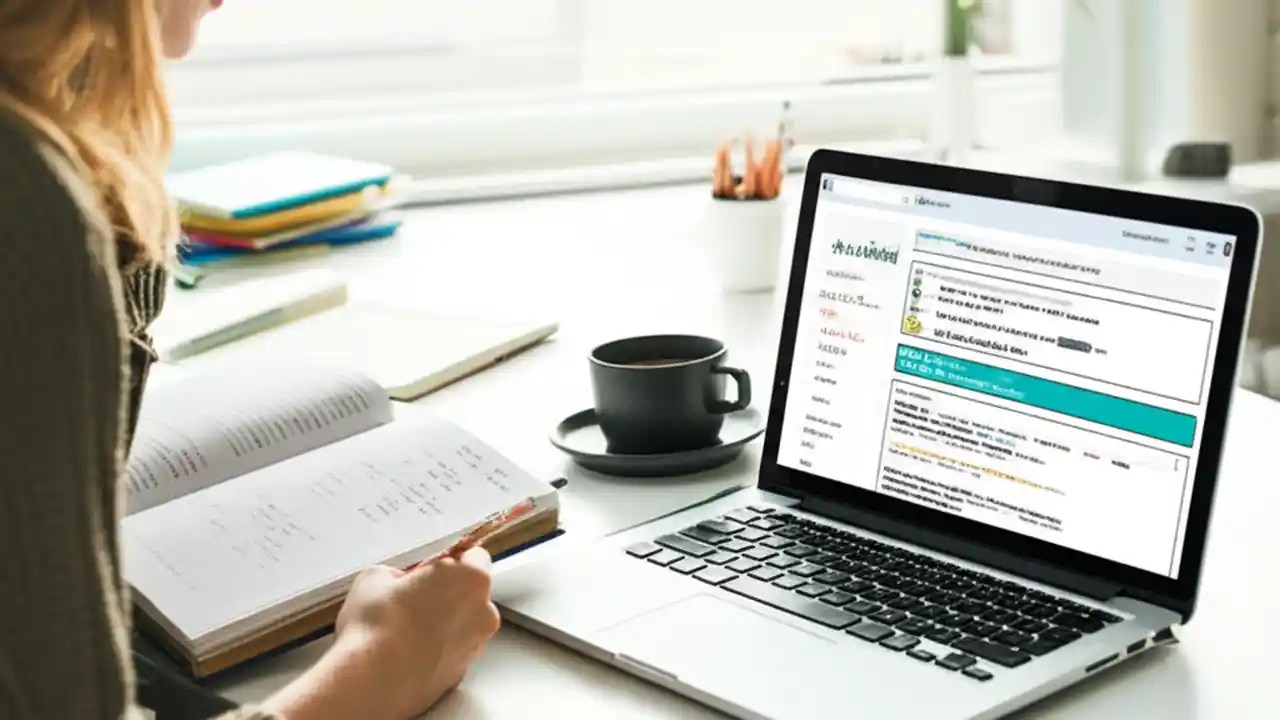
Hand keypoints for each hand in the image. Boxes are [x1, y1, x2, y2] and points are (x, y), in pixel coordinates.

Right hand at [263, 547, 500, 719]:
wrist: (372, 681)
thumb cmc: (377, 627)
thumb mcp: (375, 577)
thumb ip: (397, 573)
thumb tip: (395, 582)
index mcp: (472, 579)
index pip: (476, 556)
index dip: (450, 559)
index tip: (431, 565)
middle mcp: (483, 613)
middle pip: (471, 593)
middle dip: (447, 592)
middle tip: (412, 597)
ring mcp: (474, 646)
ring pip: (462, 624)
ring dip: (442, 622)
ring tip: (404, 628)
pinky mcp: (459, 674)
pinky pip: (451, 652)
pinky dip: (435, 649)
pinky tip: (407, 650)